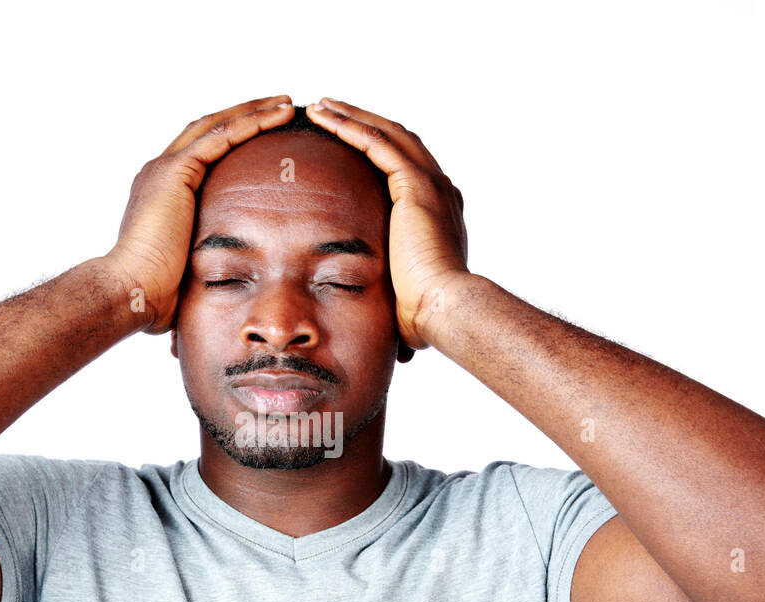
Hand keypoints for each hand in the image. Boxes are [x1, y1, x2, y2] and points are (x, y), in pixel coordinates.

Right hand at [104, 95, 295, 334]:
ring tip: (287, 104)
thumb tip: (231, 277)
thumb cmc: (156, 292)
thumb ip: (206, 255)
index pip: (203, 152)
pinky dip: (248, 123)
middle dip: (247, 115)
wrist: (132, 290)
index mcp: (163, 191)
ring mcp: (165, 169)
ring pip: (216, 126)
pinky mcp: (174, 172)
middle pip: (210, 129)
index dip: (235, 138)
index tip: (267, 133)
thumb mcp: (189, 265)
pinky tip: (275, 116)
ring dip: (253, 112)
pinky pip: (218, 137)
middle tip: (282, 106)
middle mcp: (160, 172)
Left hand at [305, 97, 468, 349]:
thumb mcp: (403, 293)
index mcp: (437, 211)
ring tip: (320, 107)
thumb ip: (392, 292)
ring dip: (352, 116)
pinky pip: (378, 143)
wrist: (444, 308)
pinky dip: (350, 126)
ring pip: (386, 134)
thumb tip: (383, 332)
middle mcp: (439, 190)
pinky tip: (325, 117)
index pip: (405, 168)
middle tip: (329, 112)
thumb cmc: (424, 312)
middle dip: (361, 123)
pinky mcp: (415, 184)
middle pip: (396, 141)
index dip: (376, 151)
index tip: (348, 145)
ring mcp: (430, 184)